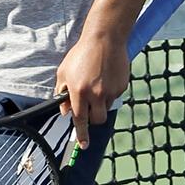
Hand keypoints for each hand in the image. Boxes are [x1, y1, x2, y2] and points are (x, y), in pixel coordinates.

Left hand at [53, 27, 129, 150]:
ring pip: (106, 107)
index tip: (83, 145)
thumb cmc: (82, 54)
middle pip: (97, 120)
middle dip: (93, 118)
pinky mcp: (122, 86)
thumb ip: (62, 92)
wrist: (104, 38)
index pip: (79, 120)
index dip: (81, 135)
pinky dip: (110, 90)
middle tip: (89, 106)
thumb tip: (64, 111)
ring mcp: (110, 91)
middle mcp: (96, 94)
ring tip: (97, 82)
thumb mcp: (64, 71)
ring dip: (101, 102)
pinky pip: (115, 96)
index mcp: (79, 91)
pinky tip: (106, 76)